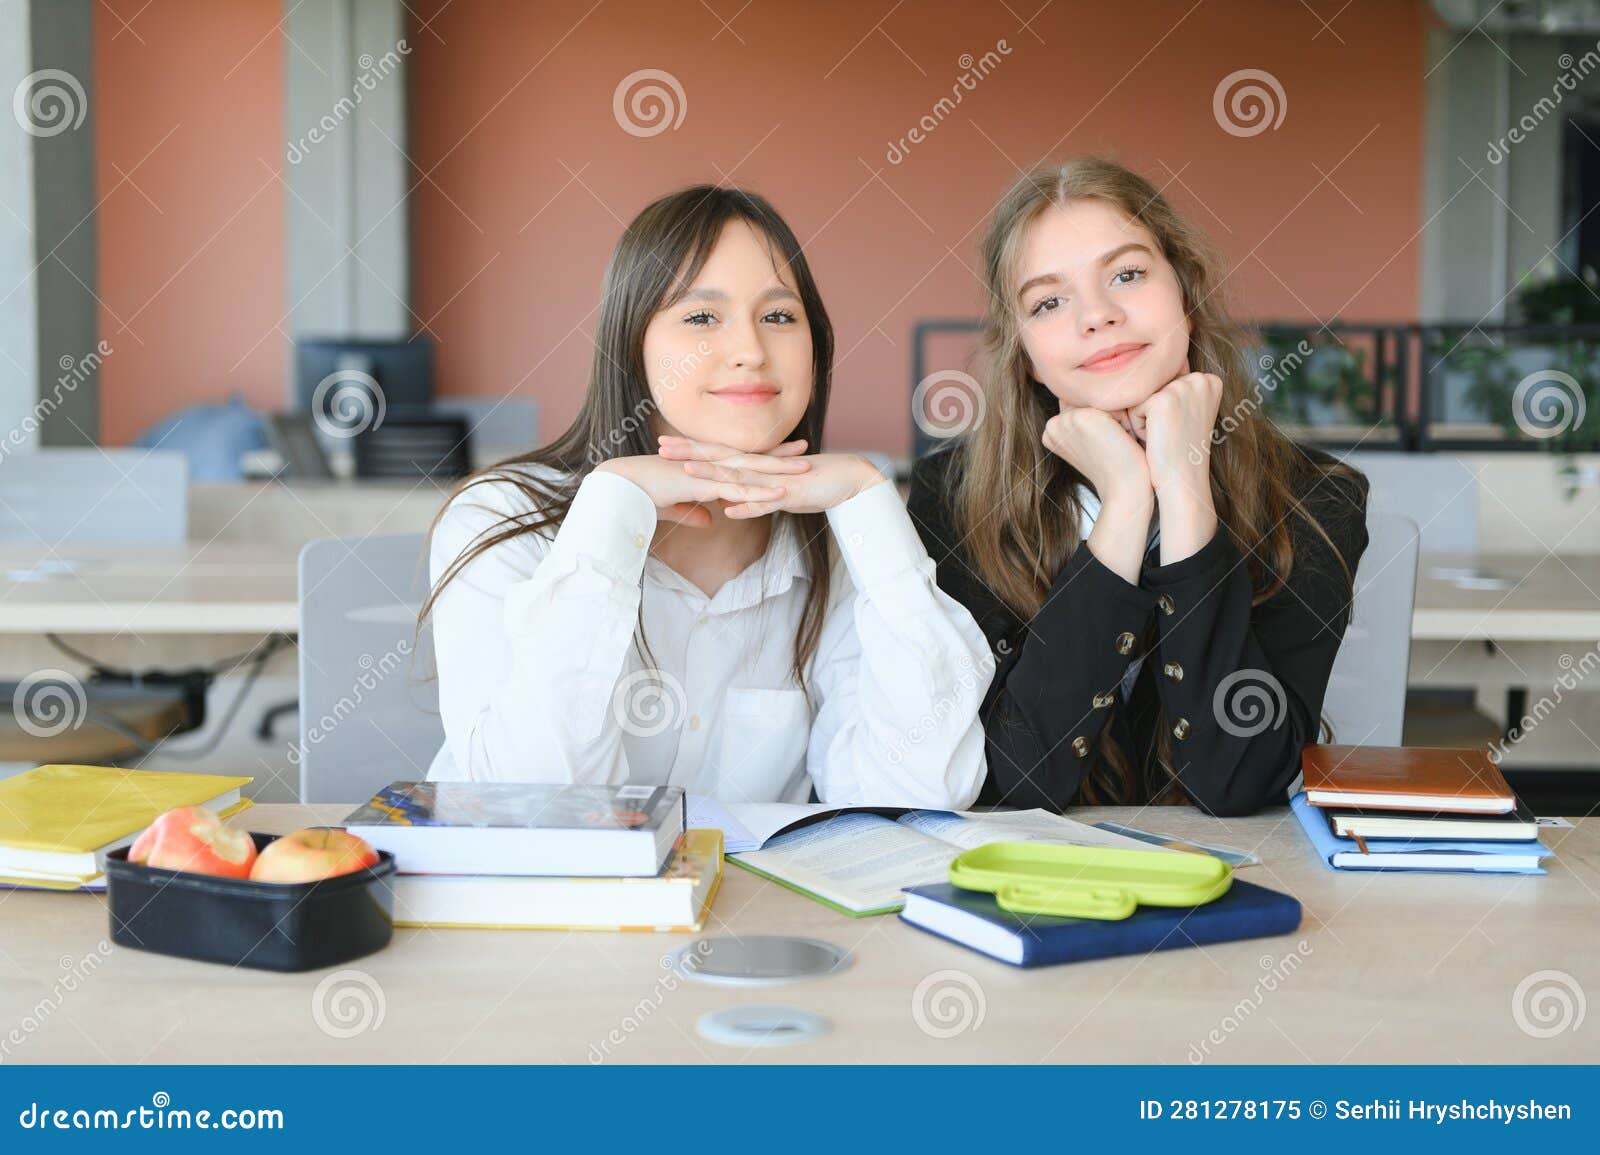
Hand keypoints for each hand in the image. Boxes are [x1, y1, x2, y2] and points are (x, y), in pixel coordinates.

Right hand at [595, 441, 808, 526]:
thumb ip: (694, 513)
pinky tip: (780, 494)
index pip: (739, 460)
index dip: (762, 457)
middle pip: (751, 461)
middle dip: (780, 456)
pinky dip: (760, 493)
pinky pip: (737, 491)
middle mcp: (709, 465)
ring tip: (805, 471)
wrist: (621, 487)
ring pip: (751, 473)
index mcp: (703, 467)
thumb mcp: (673, 508)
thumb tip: (711, 521)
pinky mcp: (703, 486)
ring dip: (779, 472)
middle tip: (806, 450)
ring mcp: (708, 473)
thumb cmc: (640, 495)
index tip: (784, 453)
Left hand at [657, 436, 884, 517]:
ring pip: (739, 477)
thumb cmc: (814, 485)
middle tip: (661, 446)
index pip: (718, 455)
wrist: (849, 480)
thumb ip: (752, 496)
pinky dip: (749, 507)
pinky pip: (767, 502)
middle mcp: (762, 469)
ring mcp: (775, 481)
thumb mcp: (776, 492)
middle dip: (690, 452)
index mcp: (757, 466)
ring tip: (687, 471)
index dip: (691, 449)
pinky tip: (730, 510)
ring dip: (713, 474)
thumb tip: (730, 503)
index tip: (664, 445)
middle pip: (721, 459)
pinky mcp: (791, 494)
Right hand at [1041, 400, 1151, 508]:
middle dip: (1109, 415)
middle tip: (1113, 444)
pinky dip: (1125, 417)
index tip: (1106, 445)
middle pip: (1091, 398)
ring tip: (1118, 441)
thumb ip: (1085, 416)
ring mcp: (1065, 420)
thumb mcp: (1094, 441)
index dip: (1103, 419)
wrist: (1125, 491)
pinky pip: (1113, 400)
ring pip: (1101, 398)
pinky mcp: (1082, 417)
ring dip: (1117, 415)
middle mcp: (1053, 424)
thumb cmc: (1117, 467)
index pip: (1083, 404)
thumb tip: (1093, 390)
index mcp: (1052, 431)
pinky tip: (1122, 438)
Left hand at [1128, 364, 1222, 500]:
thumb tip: (1149, 365)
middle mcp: (1200, 378)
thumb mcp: (1186, 413)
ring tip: (1163, 437)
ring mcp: (1182, 387)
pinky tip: (1155, 440)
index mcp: (1210, 379)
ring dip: (1144, 419)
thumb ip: (1177, 388)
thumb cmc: (1180, 451)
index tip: (1180, 428)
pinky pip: (1133, 407)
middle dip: (1153, 411)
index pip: (1167, 381)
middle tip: (1170, 435)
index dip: (1165, 408)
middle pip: (1153, 385)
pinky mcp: (1163, 400)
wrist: (1182, 480)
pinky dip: (1138, 426)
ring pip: (1142, 395)